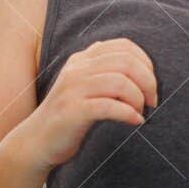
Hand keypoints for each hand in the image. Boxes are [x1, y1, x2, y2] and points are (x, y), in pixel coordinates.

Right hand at [13, 38, 157, 174]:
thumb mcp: (87, 88)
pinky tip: (135, 122)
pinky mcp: (73, 111)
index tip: (150, 85)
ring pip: (120, 82)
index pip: (123, 46)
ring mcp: (73, 89)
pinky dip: (128, 114)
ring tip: (141, 112)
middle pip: (126, 62)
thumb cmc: (70, 117)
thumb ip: (107, 75)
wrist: (36, 141)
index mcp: (82, 59)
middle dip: (148, 81)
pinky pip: (109, 106)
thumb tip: (146, 75)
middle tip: (152, 102)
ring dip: (138, 99)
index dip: (146, 63)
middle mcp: (77, 69)